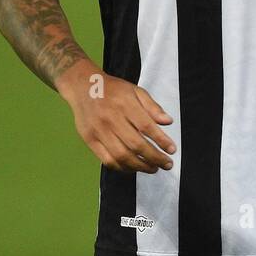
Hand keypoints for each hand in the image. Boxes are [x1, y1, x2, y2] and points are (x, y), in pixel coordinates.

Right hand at [58, 61, 175, 172]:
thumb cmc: (113, 90)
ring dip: (140, 166)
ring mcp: (98, 131)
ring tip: (153, 168)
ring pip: (121, 156)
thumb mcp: (136, 91)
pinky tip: (134, 168)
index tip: (172, 150)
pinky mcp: (89, 141)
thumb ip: (152, 107)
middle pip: (135, 144)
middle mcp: (110, 119)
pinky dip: (122, 168)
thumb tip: (168, 122)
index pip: (146, 126)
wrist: (84, 87)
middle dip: (154, 158)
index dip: (161, 140)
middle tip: (167, 164)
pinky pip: (107, 160)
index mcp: (124, 104)